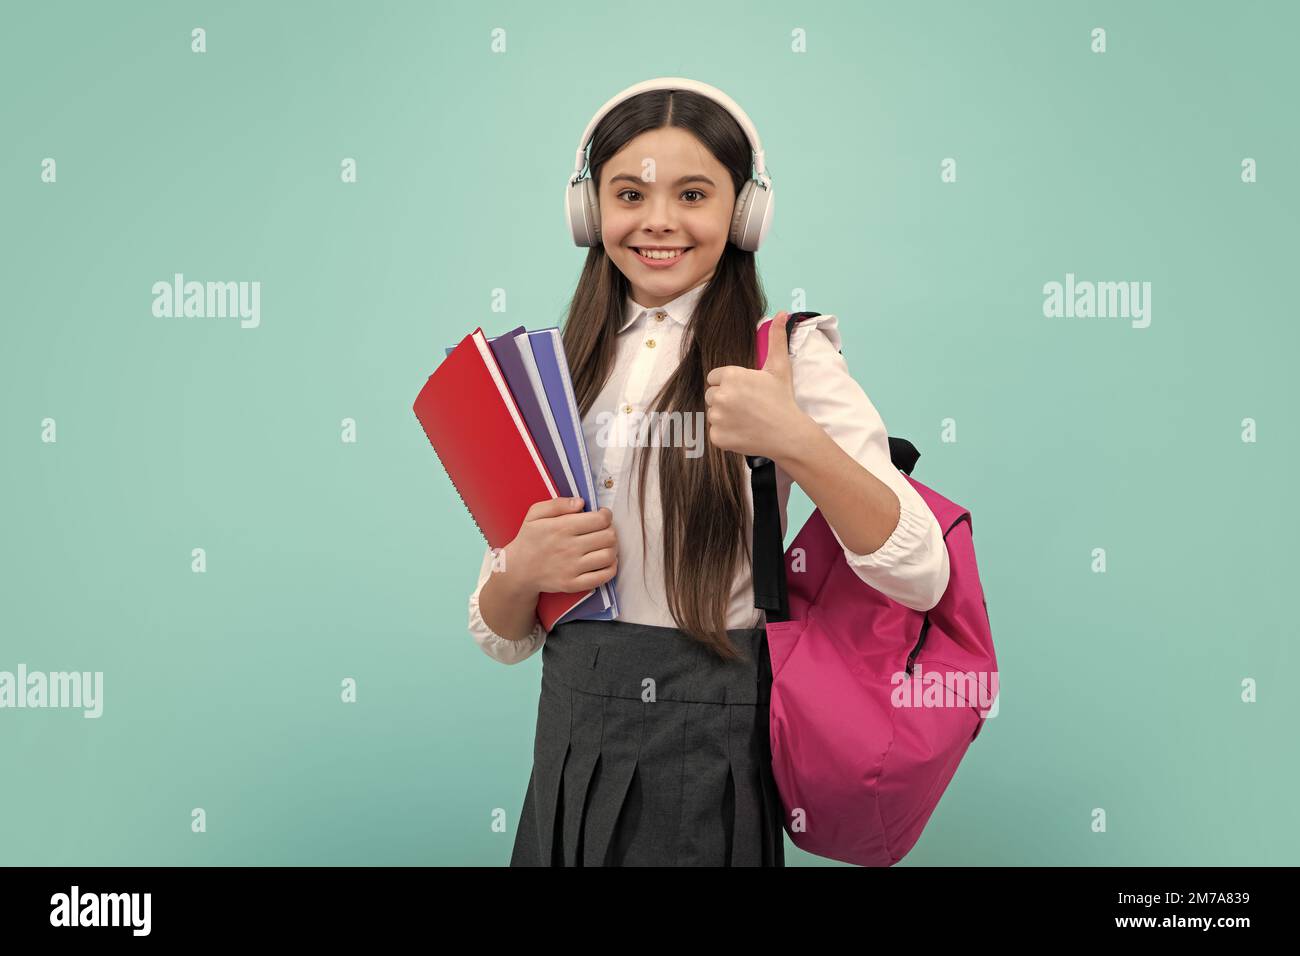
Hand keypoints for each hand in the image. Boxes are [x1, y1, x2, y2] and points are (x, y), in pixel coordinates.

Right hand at [502, 497, 617, 594]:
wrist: (518, 570)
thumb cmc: (529, 539)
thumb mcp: (535, 514)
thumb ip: (558, 504)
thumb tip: (581, 502)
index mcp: (562, 527)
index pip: (600, 519)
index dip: (606, 515)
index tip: (602, 515)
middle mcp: (569, 548)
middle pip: (609, 536)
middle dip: (610, 530)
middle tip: (603, 530)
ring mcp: (572, 568)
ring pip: (609, 555)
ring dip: (612, 548)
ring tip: (605, 545)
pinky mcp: (573, 584)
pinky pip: (604, 576)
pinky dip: (611, 567)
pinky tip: (605, 560)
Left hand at [704, 311, 808, 460]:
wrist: (788, 434)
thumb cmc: (782, 400)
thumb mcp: (779, 367)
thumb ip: (776, 338)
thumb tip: (781, 313)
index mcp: (731, 376)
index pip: (715, 378)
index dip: (730, 384)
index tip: (746, 392)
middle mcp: (720, 395)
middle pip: (711, 395)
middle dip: (725, 399)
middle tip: (748, 407)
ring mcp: (717, 418)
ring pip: (713, 414)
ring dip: (725, 417)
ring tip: (747, 420)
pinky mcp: (716, 437)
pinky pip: (714, 432)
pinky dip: (726, 434)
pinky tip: (743, 432)